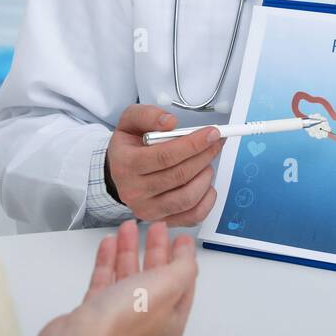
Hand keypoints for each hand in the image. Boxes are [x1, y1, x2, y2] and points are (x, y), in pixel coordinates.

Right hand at [35, 220, 197, 335]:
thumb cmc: (124, 321)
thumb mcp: (168, 285)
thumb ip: (183, 267)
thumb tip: (188, 254)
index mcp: (169, 317)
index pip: (181, 282)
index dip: (182, 257)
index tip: (180, 238)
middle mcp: (145, 317)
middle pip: (155, 276)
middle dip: (156, 248)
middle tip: (156, 228)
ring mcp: (119, 314)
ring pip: (128, 275)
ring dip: (129, 248)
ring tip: (129, 227)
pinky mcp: (95, 310)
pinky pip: (104, 279)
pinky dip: (107, 258)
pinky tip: (109, 243)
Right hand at [106, 104, 223, 224]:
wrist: (119, 171)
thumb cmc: (129, 146)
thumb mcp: (130, 121)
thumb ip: (148, 115)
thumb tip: (170, 123)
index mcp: (126, 164)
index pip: (165, 156)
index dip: (193, 144)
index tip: (212, 133)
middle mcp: (134, 191)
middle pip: (179, 175)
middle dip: (204, 155)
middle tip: (216, 142)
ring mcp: (147, 209)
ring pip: (187, 197)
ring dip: (205, 176)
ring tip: (207, 162)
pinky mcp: (161, 219)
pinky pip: (192, 216)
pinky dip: (207, 200)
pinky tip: (207, 184)